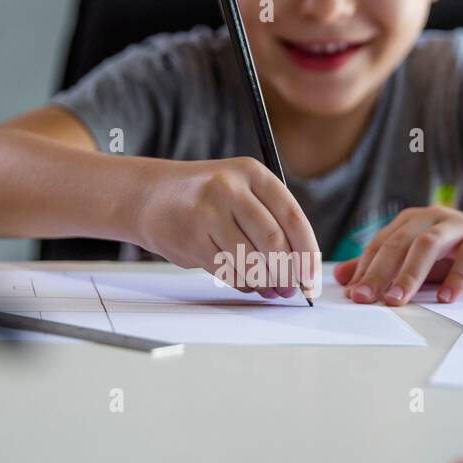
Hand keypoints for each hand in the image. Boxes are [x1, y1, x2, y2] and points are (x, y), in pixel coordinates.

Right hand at [135, 156, 320, 297]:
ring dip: (265, 283)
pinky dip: (243, 284)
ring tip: (270, 289)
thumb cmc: (205, 198)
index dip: (307, 252)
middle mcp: (229, 188)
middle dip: (287, 273)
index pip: (292, 216)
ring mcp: (207, 213)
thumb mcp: (241, 190)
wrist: (151, 196)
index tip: (312, 276)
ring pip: (251, 261)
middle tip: (291, 289)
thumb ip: (270, 218)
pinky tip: (247, 282)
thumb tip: (300, 267)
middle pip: (273, 241)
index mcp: (251, 173)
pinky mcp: (190, 239)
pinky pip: (228, 272)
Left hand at [334, 207, 462, 305]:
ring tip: (396, 300)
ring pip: (429, 244)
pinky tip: (446, 299)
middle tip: (364, 298)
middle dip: (379, 271)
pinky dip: (457, 277)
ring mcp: (460, 226)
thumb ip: (382, 269)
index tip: (352, 296)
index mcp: (411, 222)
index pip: (381, 245)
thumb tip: (342, 279)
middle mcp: (433, 218)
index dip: (364, 269)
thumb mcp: (417, 265)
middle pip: (400, 242)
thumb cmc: (457, 257)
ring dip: (410, 274)